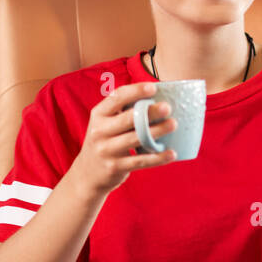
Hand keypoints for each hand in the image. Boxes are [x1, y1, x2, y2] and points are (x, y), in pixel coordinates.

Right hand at [68, 81, 176, 199]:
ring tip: (173, 124)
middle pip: (128, 119)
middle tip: (167, 107)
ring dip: (157, 131)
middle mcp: (100, 131)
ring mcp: (107, 150)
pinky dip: (157, 158)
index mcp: (98, 115)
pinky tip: (172, 153)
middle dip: (149, 112)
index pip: (116, 98)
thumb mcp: (105, 124)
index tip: (153, 87)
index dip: (135, 91)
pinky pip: (140, 161)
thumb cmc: (105, 141)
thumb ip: (122, 111)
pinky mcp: (115, 167)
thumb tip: (156, 98)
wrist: (88, 174)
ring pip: (136, 139)